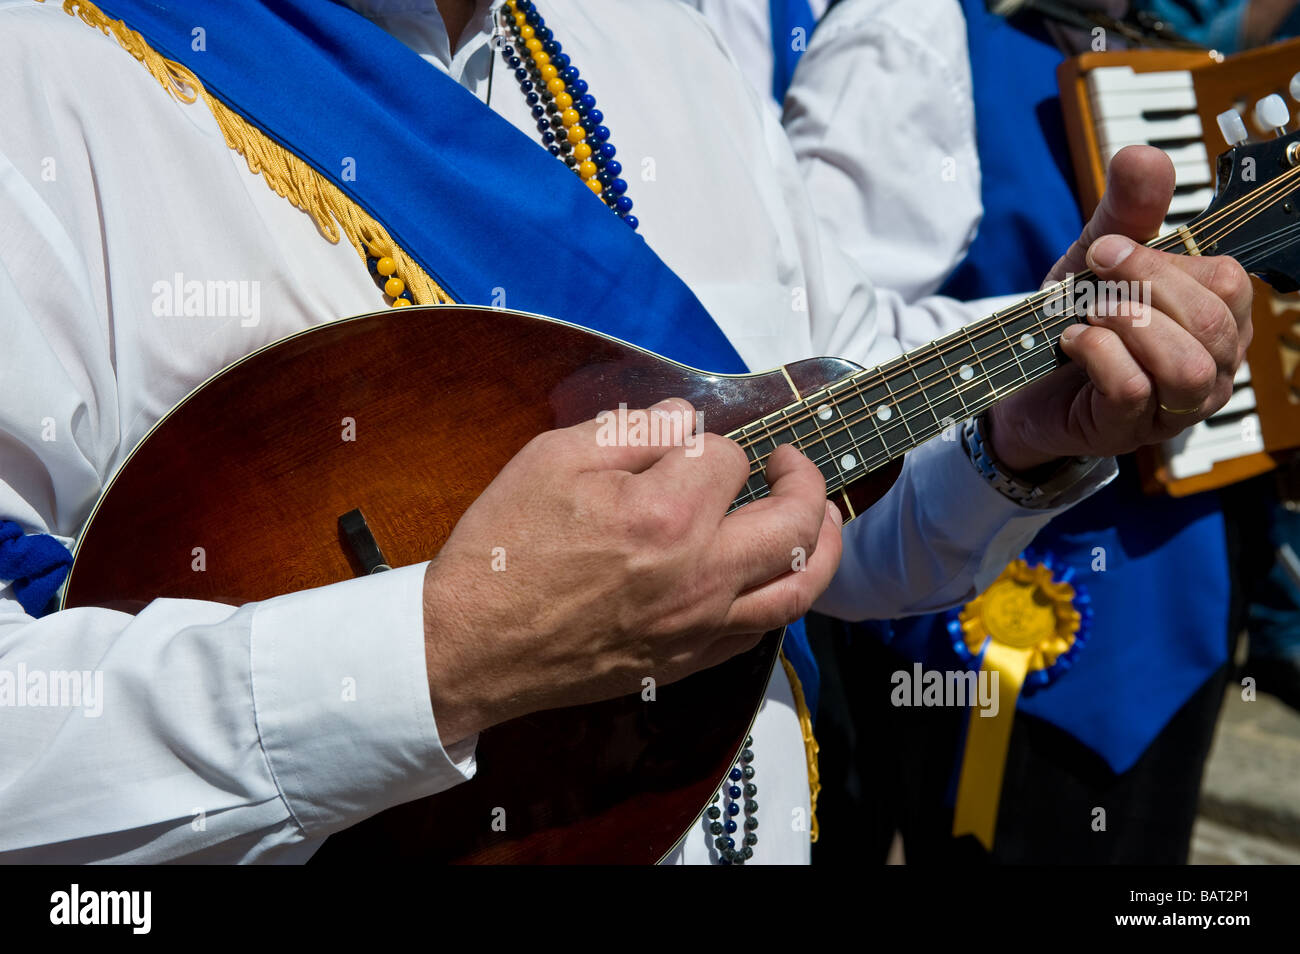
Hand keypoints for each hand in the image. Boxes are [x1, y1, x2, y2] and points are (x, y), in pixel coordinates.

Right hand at [420, 399, 842, 744]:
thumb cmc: (503, 550)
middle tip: (789, 461)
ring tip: (820, 516)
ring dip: (824, 544)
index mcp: (665, 514)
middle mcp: (699, 575)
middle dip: (804, 478)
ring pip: (801, 587)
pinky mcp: (690, 660)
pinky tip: (771, 571)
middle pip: (797, 520)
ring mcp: (700, 625)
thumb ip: (633, 428)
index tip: (681, 448)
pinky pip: (763, 630)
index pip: (729, 458)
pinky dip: (782, 593)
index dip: (709, 443)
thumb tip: (687, 418)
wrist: (470, 646)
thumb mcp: (552, 458)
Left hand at [987, 145, 1253, 471]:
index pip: (1228, 281)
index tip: (1103, 250)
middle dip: (1141, 286)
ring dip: (1125, 326)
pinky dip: (1096, 354)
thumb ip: (1127, 210)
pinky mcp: (1132, 431)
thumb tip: (1143, 155)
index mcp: (1217, 318)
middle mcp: (1213, 365)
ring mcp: (1176, 406)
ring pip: (1186, 364)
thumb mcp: (1097, 258)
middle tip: (1091, 280)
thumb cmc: (1074, 320)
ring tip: (1087, 316)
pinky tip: (1070, 343)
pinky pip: (1135, 389)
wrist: (1018, 383)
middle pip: (1211, 320)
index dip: (1158, 259)